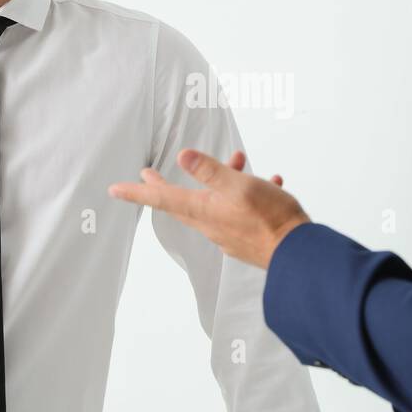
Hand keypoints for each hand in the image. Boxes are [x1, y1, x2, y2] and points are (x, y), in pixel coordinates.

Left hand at [108, 149, 305, 268]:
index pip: (162, 199)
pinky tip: (269, 184)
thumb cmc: (270, 218)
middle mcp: (211, 224)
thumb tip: (183, 157)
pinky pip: (240, 211)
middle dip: (165, 187)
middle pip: (181, 203)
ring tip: (240, 160)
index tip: (114, 190)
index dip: (136, 193)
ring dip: (222, 179)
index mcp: (204, 211)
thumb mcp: (240, 186)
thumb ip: (211, 171)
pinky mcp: (247, 238)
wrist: (298, 254)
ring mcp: (228, 233)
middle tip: (149, 176)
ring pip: (216, 201)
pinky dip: (248, 194)